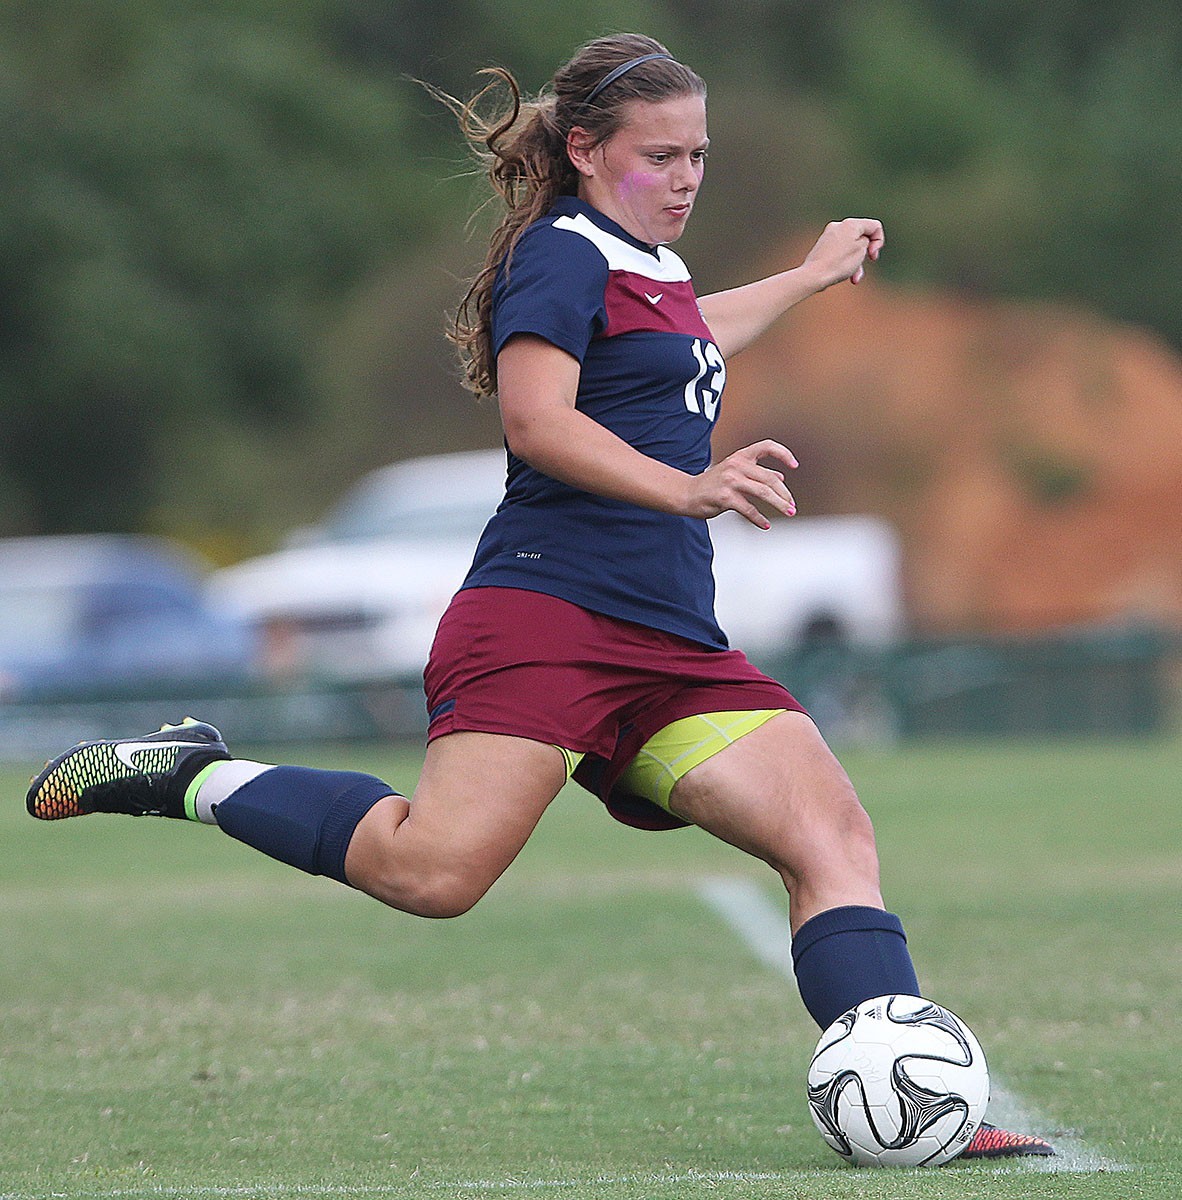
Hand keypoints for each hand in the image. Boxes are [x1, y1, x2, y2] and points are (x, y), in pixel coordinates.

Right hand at [683, 440, 798, 528]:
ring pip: (764, 492)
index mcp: (740, 457)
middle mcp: (737, 466)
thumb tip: (781, 477)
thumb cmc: (712, 484)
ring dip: (779, 504)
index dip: (783, 454)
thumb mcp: (734, 472)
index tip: (795, 465)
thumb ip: (756, 473)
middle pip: (770, 478)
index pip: (767, 447)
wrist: (686, 494)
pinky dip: (759, 519)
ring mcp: (731, 481)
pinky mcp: (726, 498)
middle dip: (785, 494)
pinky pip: (749, 509)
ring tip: (788, 512)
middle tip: (792, 505)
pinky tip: (765, 524)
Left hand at [800, 217, 883, 289]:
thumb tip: (861, 240)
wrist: (813, 275)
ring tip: (854, 278)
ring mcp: (828, 236)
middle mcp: (838, 226)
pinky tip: (844, 275)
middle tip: (865, 265)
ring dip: (855, 263)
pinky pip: (839, 253)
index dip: (878, 242)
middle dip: (865, 254)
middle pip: (861, 237)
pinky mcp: (822, 247)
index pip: (875, 226)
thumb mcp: (861, 250)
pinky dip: (844, 263)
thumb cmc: (838, 263)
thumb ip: (867, 240)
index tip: (872, 256)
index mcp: (850, 224)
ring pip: (850, 248)